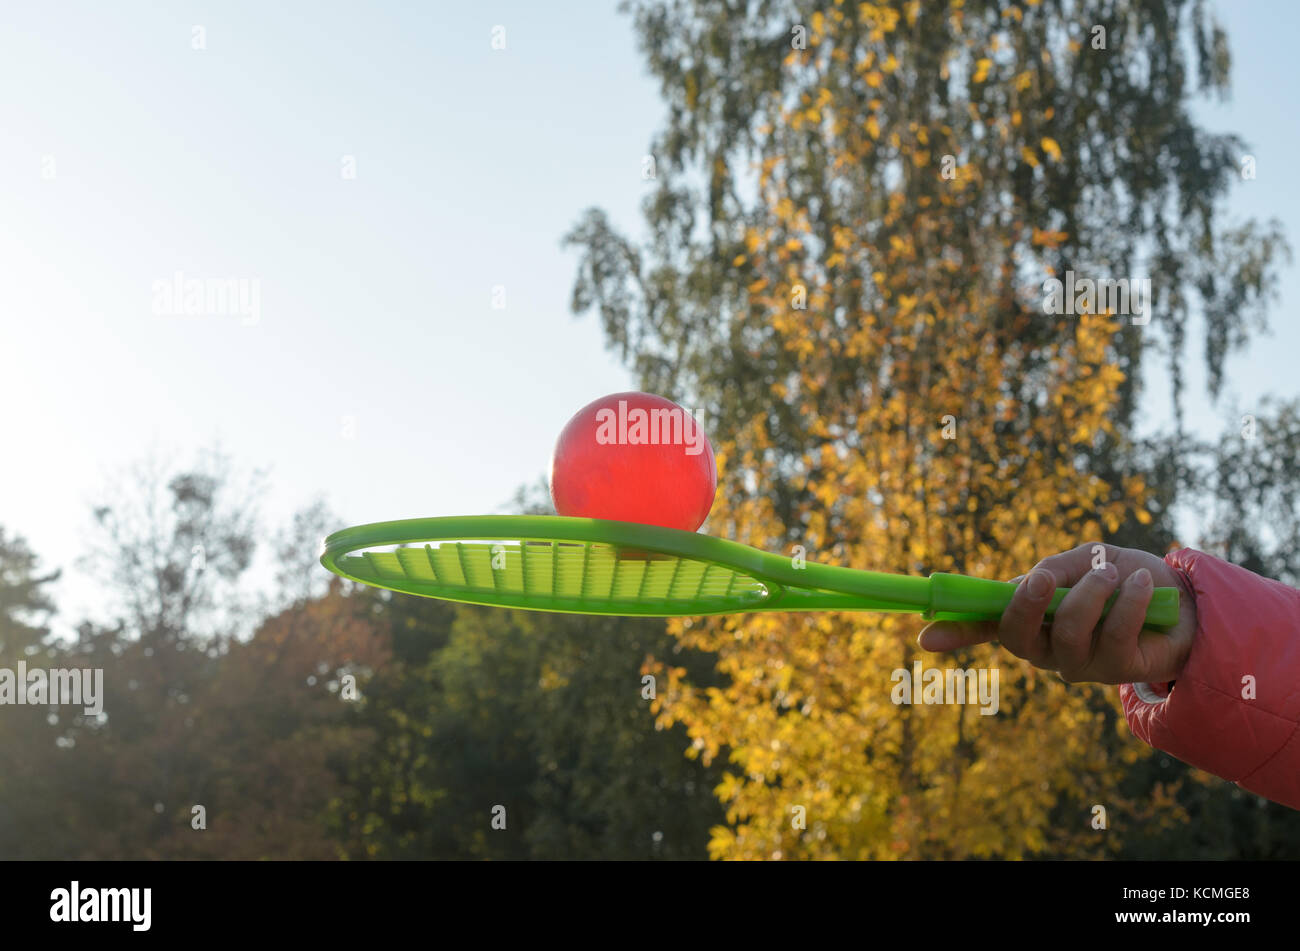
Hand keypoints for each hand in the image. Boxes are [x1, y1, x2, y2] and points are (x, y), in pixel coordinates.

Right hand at [918, 542, 1197, 684]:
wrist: (1184, 599)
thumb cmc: (1124, 577)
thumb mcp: (1083, 560)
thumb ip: (1054, 570)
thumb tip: (1023, 586)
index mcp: (1031, 620)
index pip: (984, 626)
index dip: (954, 632)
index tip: (924, 636)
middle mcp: (1048, 649)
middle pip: (1018, 637)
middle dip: (1026, 604)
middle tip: (1041, 578)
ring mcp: (1081, 664)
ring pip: (1069, 632)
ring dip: (1091, 594)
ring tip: (1113, 573)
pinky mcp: (1119, 670)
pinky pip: (1115, 634)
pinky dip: (1129, 601)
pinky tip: (1143, 584)